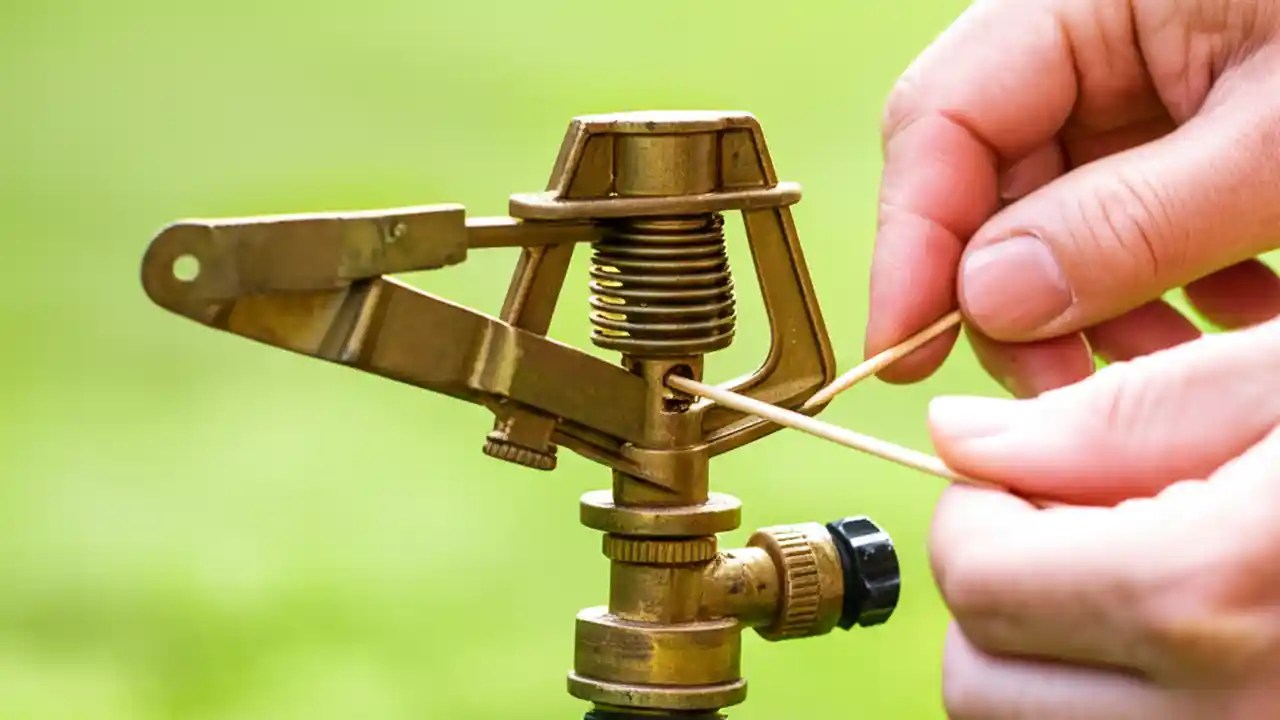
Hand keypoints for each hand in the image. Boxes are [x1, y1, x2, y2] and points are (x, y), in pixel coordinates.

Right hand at [867, 0, 1279, 396]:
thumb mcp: (1279, 146)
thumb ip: (1132, 222)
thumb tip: (984, 302)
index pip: (942, 115)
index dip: (910, 244)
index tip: (901, 353)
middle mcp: (1099, 39)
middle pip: (992, 186)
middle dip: (1018, 303)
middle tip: (1058, 393)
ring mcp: (1148, 88)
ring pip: (1060, 223)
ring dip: (1099, 314)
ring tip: (1175, 367)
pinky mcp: (1195, 131)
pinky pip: (1131, 223)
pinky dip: (1163, 290)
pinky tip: (1224, 321)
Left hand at [926, 317, 1279, 717]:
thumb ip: (1127, 409)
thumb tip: (961, 436)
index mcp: (1214, 592)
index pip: (978, 584)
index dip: (978, 512)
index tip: (1026, 476)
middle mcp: (1224, 714)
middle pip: (981, 681)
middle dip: (1007, 593)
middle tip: (1095, 534)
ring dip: (1053, 651)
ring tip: (1150, 584)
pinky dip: (1111, 690)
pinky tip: (1188, 633)